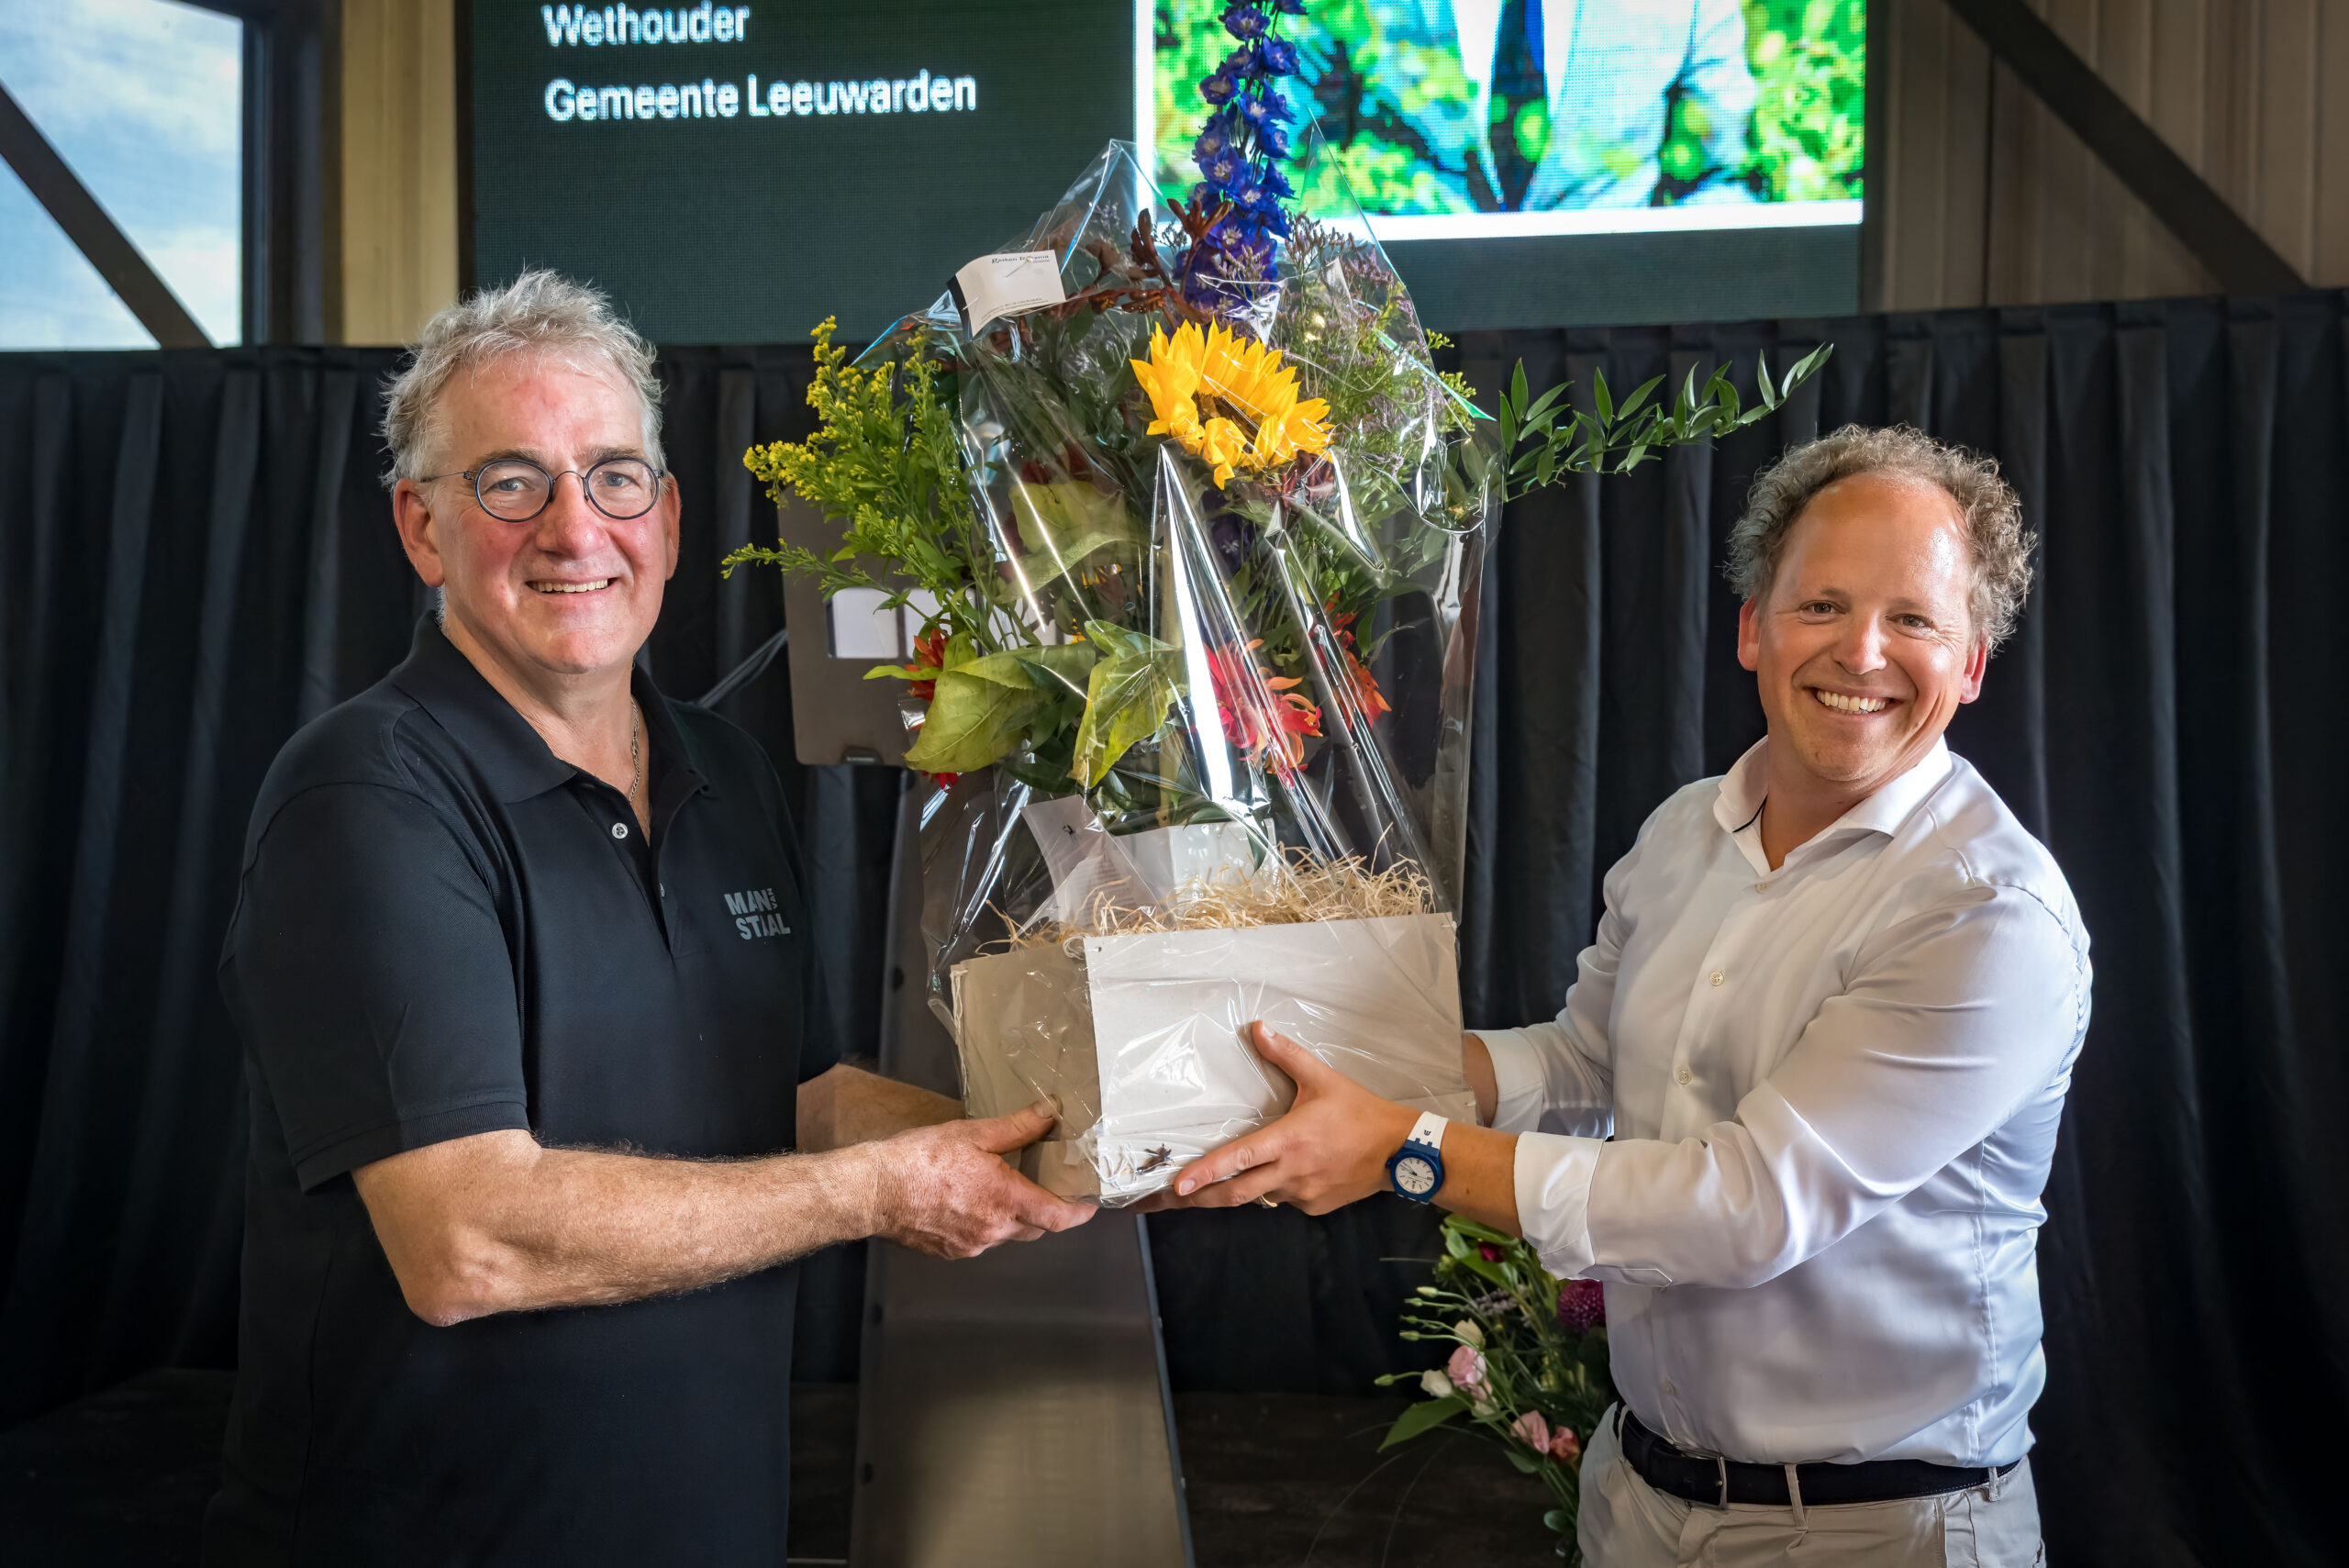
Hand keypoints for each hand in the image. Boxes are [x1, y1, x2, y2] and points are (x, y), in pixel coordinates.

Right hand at [868, 1100, 1094, 1257]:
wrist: (873, 1190)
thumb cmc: (919, 1160)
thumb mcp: (973, 1134)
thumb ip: (1017, 1127)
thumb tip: (1049, 1114)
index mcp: (1004, 1200)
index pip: (1058, 1216)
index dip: (1079, 1212)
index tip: (1090, 1203)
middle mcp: (993, 1230)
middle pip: (1035, 1227)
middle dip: (1045, 1209)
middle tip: (1044, 1184)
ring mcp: (972, 1245)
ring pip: (1007, 1234)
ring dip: (1011, 1215)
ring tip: (999, 1186)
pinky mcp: (952, 1252)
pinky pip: (981, 1240)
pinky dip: (985, 1222)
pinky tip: (968, 1201)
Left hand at [1159, 1022, 1416, 1215]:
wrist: (1401, 1151)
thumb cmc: (1360, 1112)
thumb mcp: (1322, 1079)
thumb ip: (1286, 1055)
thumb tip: (1258, 1029)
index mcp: (1288, 1140)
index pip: (1238, 1159)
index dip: (1206, 1172)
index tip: (1178, 1185)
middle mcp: (1291, 1172)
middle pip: (1234, 1193)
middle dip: (1197, 1199)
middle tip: (1164, 1201)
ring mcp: (1302, 1194)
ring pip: (1259, 1196)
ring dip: (1236, 1192)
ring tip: (1206, 1191)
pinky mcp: (1314, 1207)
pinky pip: (1285, 1200)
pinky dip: (1276, 1189)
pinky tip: (1284, 1174)